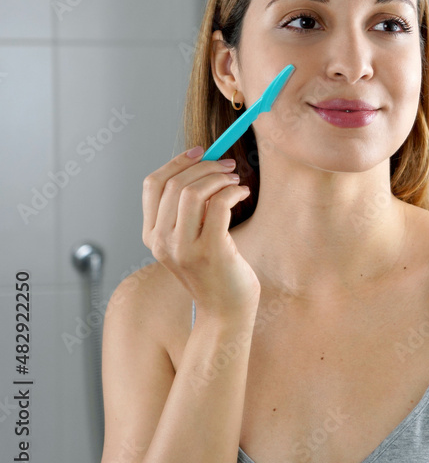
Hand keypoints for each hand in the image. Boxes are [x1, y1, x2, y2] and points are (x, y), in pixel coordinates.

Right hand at [142, 146, 260, 317]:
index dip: (177, 161)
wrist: (226, 311)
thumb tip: (205, 166)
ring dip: (220, 178)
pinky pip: (219, 205)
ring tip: (236, 183)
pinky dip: (234, 192)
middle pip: (175, 184)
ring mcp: (183, 248)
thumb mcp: (192, 239)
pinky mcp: (210, 251)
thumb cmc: (215, 271)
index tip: (201, 150)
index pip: (153, 184)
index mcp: (152, 235)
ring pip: (193, 192)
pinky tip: (244, 195)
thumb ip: (190, 210)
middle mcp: (161, 241)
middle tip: (229, 166)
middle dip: (206, 166)